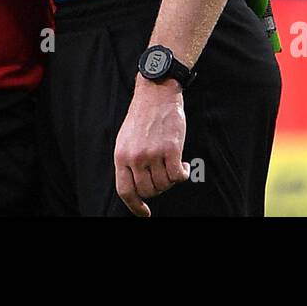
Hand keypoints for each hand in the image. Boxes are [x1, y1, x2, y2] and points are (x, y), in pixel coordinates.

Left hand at [113, 77, 188, 216]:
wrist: (156, 93)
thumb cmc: (142, 117)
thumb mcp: (125, 140)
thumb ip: (128, 162)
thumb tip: (135, 187)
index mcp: (121, 156)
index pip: (125, 191)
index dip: (135, 206)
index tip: (144, 212)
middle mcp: (135, 157)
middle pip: (148, 190)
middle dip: (158, 188)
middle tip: (163, 175)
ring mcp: (152, 154)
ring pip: (165, 184)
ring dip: (171, 179)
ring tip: (172, 164)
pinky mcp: (171, 149)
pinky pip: (178, 176)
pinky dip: (184, 174)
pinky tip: (185, 166)